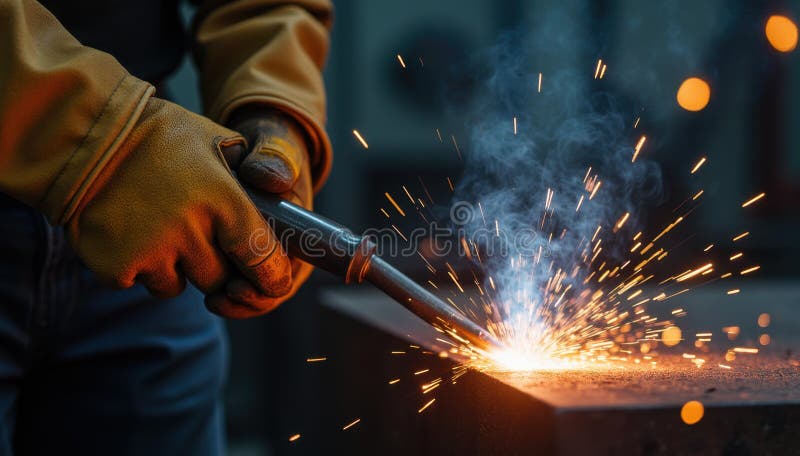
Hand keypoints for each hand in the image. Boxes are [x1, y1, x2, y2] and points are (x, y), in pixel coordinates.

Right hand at [67, 97, 292, 316]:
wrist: (85, 136)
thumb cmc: (160, 137)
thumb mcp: (218, 140)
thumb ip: (253, 174)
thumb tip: (282, 200)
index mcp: (223, 200)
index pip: (261, 258)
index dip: (269, 277)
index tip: (268, 281)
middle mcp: (189, 231)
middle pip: (218, 279)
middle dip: (212, 264)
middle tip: (193, 233)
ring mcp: (150, 251)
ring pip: (179, 285)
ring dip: (175, 267)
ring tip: (158, 226)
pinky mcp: (115, 267)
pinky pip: (142, 283)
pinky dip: (140, 266)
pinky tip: (131, 232)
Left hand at [219, 105, 315, 313]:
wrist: (249, 149)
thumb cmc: (267, 149)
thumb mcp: (274, 146)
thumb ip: (275, 157)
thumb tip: (271, 178)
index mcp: (302, 228)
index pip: (293, 270)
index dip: (272, 287)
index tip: (243, 286)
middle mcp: (283, 247)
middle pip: (272, 290)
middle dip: (249, 301)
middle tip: (222, 297)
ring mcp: (258, 253)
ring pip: (250, 291)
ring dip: (232, 301)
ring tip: (211, 299)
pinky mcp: (234, 254)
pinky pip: (231, 283)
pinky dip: (218, 291)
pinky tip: (197, 287)